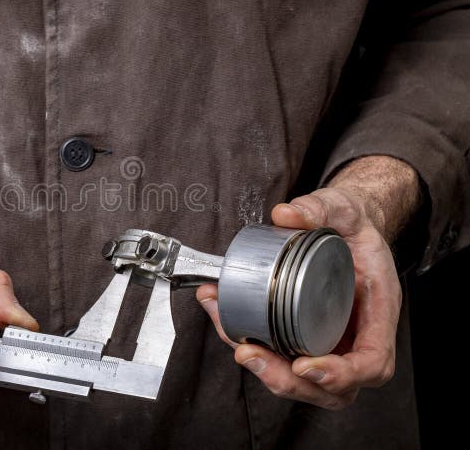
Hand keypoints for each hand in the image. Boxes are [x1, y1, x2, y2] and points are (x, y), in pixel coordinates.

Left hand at [199, 178, 408, 408]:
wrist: (342, 228)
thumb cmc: (351, 226)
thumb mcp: (342, 208)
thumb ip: (320, 208)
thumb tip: (287, 214)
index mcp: (378, 312)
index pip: (372, 362)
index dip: (341, 375)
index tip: (305, 366)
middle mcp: (356, 337)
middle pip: (333, 389)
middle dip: (287, 381)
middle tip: (249, 354)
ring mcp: (329, 343)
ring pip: (302, 382)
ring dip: (263, 369)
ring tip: (232, 338)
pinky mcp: (300, 338)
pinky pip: (278, 355)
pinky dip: (249, 342)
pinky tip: (219, 313)